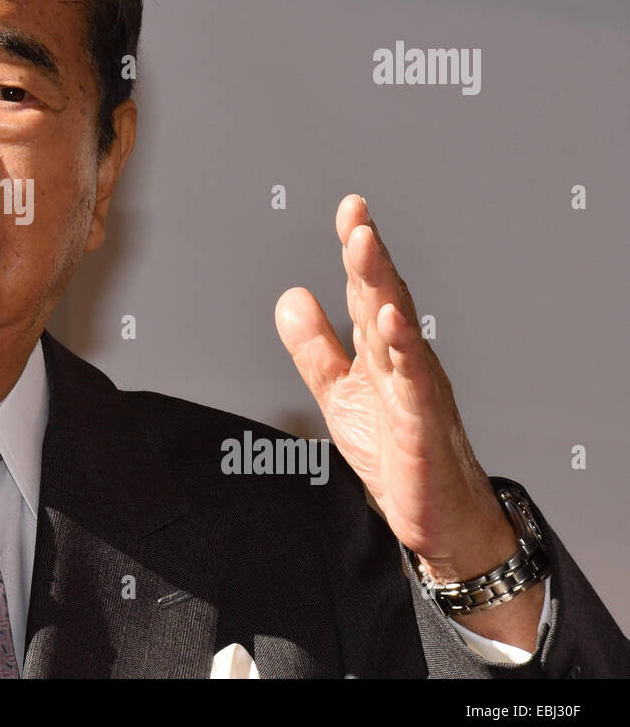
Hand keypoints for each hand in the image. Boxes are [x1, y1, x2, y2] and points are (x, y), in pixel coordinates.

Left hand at [273, 195, 540, 647]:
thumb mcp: (339, 392)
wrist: (436, 518)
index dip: (358, 250)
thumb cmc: (397, 453)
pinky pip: (414, 382)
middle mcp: (404, 361)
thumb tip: (291, 295)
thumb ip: (315, 346)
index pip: (368, 290)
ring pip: (401, 328)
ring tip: (365, 247)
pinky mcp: (422, 426)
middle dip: (370, 255)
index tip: (350, 209)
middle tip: (356, 215)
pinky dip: (403, 350)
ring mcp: (417, 390)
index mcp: (382, 350)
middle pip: (386, 298)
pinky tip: (390, 322)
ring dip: (382, 285)